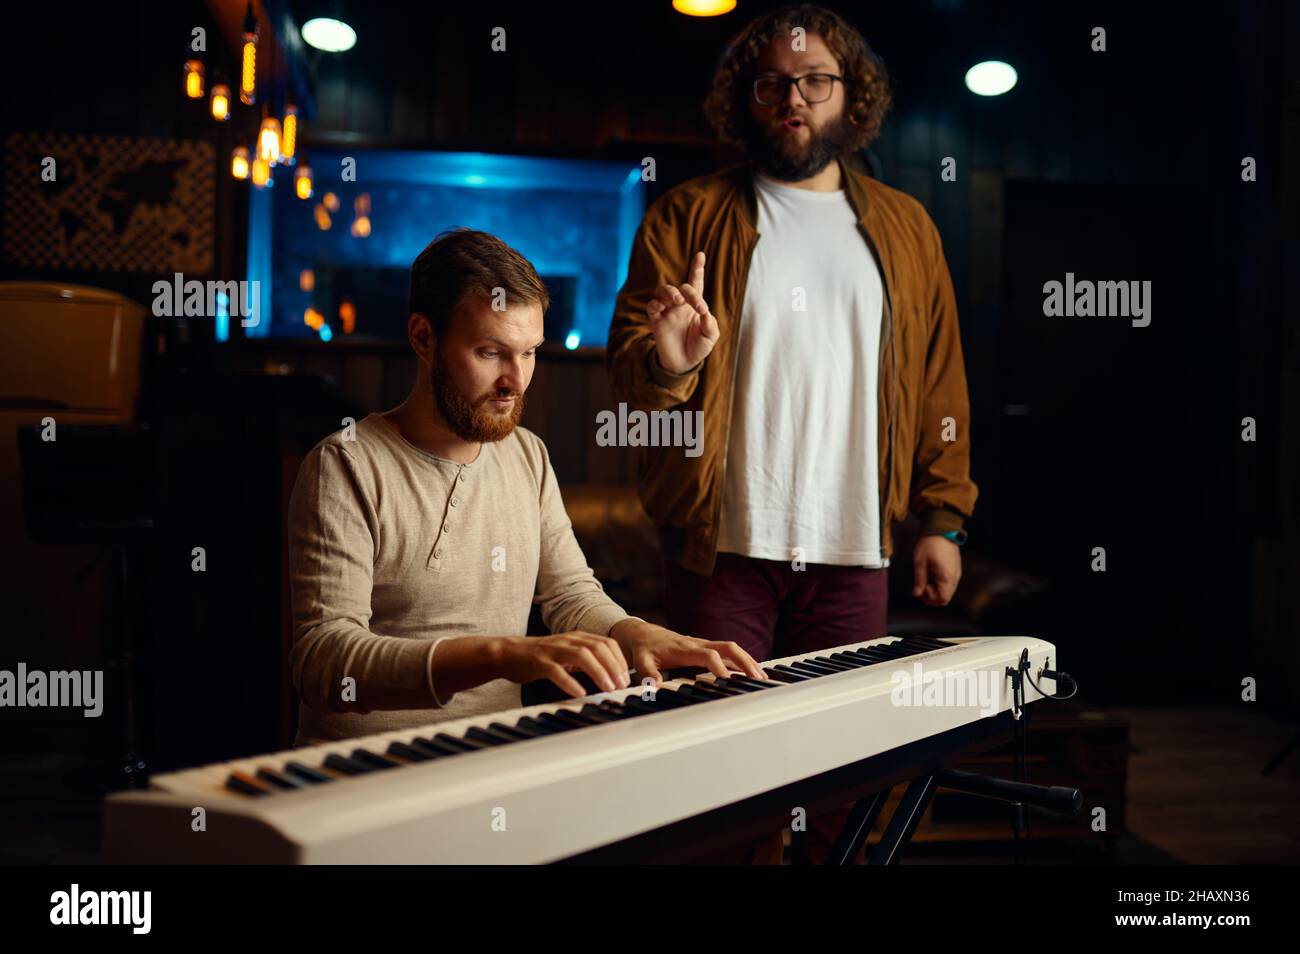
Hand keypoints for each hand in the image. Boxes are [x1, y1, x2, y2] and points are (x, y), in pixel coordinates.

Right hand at [493, 632, 631, 697]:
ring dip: (598, 672)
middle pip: (598, 647)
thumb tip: (612, 677)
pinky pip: (557, 671)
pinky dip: (570, 682)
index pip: (606, 643)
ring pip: (581, 655)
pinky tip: (580, 693)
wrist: (508, 654)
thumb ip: (587, 662)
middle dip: (613, 667)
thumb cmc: (541, 658)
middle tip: (621, 686)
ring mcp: (553, 649)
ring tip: (607, 688)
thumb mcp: (568, 656)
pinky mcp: (539, 661)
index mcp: (577, 637)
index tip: (626, 679)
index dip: (619, 660)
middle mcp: (568, 640)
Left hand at [608, 618, 766, 685]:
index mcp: (684, 648)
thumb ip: (649, 673)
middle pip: (728, 647)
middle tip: (758, 679)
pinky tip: (753, 672)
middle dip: (745, 662)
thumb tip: (656, 687)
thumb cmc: (643, 648)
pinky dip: (743, 660)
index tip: (728, 682)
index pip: (708, 655)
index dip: (719, 667)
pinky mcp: (706, 647)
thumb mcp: (641, 661)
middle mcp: (698, 644)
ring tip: (763, 679)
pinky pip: (728, 652)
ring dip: (748, 661)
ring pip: (732, 648)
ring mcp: (704, 644)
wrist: (642, 633)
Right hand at [646, 251, 719, 373]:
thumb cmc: (699, 347)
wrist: (683, 364)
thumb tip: (703, 310)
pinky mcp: (656, 321)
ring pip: (663, 291)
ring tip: (678, 302)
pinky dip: (656, 303)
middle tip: (696, 306)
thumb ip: (710, 322)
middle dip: (689, 292)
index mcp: (695, 305)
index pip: (696, 283)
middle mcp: (680, 305)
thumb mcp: (710, 335)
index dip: (697, 269)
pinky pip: (651, 306)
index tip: (700, 255)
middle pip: (681, 287)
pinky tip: (662, 308)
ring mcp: (667, 312)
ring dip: (670, 292)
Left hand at [912, 535, 961, 605]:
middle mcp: (955, 577)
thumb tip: (917, 594)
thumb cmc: (930, 543)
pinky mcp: (956, 569)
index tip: (922, 590)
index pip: (943, 599)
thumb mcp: (920, 562)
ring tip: (926, 583)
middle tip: (921, 589)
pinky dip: (941, 586)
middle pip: (946, 598)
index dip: (931, 599)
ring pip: (949, 592)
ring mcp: (957, 573)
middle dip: (932, 597)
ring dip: (937, 592)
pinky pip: (950, 584)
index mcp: (946, 576)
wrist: (942, 530)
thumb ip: (919, 580)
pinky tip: (933, 578)